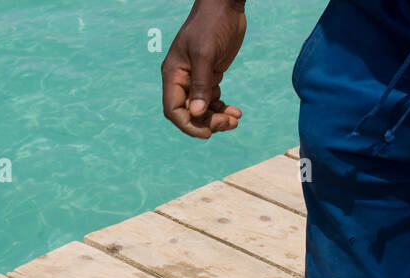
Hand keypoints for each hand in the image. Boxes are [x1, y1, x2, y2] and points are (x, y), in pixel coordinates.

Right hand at [161, 0, 246, 138]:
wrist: (226, 6)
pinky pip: (213, 100)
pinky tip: (236, 111)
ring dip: (218, 117)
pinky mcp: (210, 76)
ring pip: (203, 109)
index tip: (207, 132)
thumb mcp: (206, 53)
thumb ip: (201, 84)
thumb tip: (197, 113)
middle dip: (208, 121)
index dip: (188, 125)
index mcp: (173, 74)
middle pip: (190, 112)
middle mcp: (182, 80)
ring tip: (236, 118)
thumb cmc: (211, 24)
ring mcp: (196, 79)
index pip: (174, 109)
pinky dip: (223, 108)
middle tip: (229, 123)